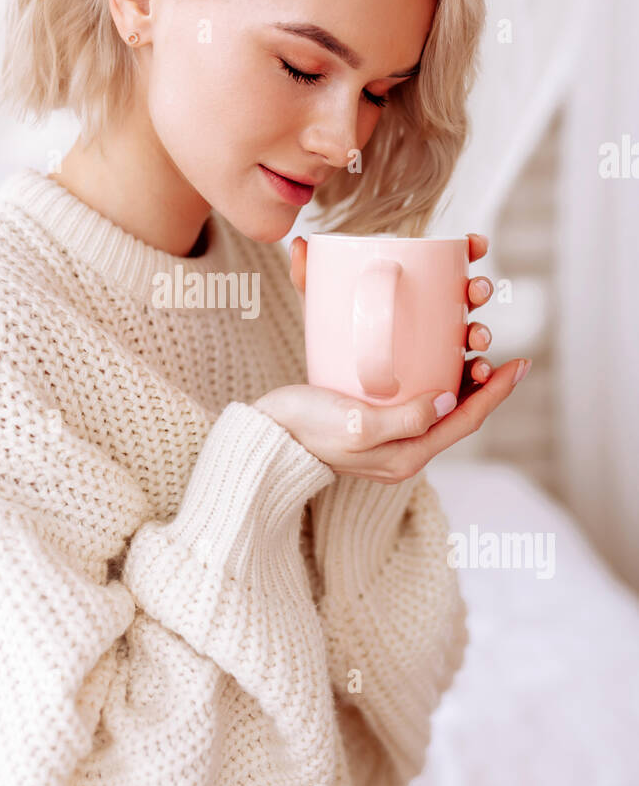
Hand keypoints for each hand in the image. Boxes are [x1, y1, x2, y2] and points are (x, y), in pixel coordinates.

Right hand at [253, 233, 530, 481]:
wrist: (265, 435)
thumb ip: (405, 420)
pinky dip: (430, 365)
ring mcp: (389, 431)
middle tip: (484, 331)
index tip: (520, 362)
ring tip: (466, 333)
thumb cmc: (304, 429)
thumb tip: (448, 398)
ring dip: (458, 364)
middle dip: (480, 371)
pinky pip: (415, 390)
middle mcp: (405, 446)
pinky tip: (429, 343)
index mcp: (407, 454)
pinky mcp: (372, 414)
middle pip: (458, 407)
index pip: (466, 420)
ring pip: (439, 396)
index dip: (496, 392)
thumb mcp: (357, 426)